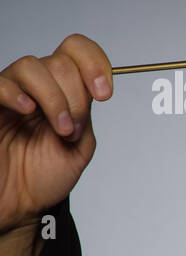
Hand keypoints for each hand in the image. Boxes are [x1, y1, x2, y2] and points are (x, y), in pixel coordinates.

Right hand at [0, 34, 110, 231]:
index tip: (105, 94)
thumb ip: (85, 117)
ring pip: (32, 65)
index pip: (76, 52)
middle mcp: (36, 87)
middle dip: (76, 96)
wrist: (17, 204)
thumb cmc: (44, 176)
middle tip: (73, 128)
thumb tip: (87, 92)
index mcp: (62, 91)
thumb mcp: (79, 148)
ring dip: (54, 98)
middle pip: (61, 61)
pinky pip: (0, 83)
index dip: (95, 64)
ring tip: (60, 129)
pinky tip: (27, 111)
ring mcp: (11, 94)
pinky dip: (16, 93)